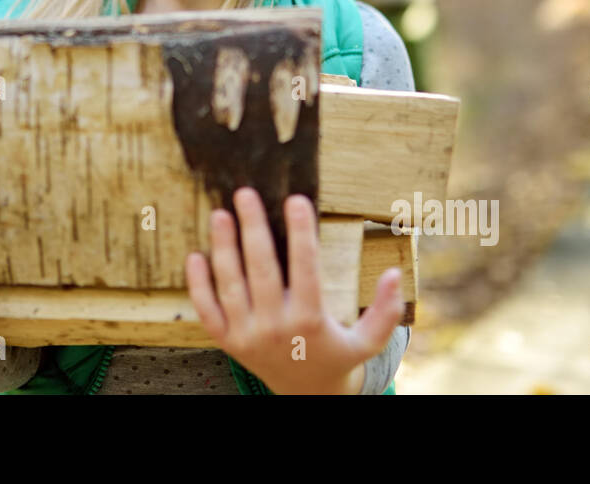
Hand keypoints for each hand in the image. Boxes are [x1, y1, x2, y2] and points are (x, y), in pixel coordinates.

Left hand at [185, 187, 404, 394]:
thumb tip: (394, 274)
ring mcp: (247, 335)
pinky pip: (207, 310)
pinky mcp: (227, 341)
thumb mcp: (367, 341)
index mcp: (310, 321)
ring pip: (230, 285)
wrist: (307, 396)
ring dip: (223, 248)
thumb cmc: (336, 357)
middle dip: (253, 229)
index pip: (305, 268)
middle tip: (246, 194)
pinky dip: (198, 284)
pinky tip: (195, 255)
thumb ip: (385, 310)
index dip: (301, 232)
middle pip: (261, 270)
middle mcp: (275, 327)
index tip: (296, 200)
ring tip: (220, 215)